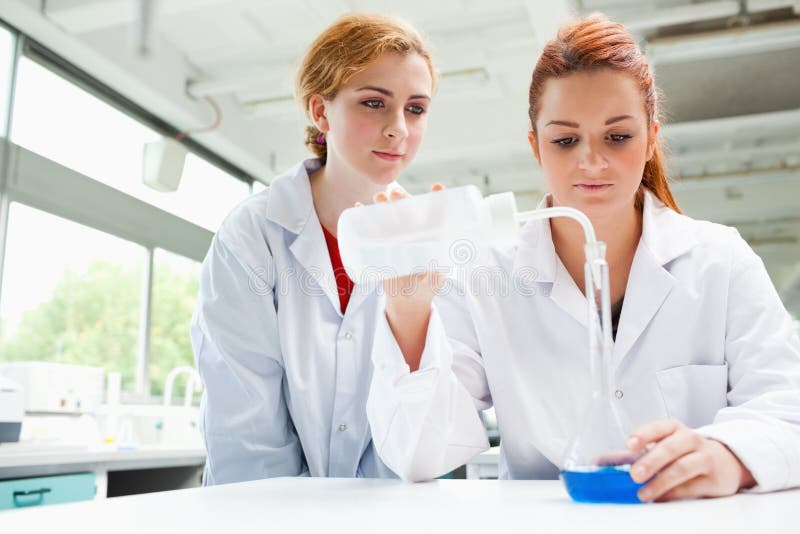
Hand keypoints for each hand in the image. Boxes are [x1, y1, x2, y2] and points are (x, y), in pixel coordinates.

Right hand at [373, 185, 445, 315]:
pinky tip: (357, 207)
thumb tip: (425, 276)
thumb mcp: (435, 281)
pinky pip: (370, 228)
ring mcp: (395, 236)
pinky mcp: (380, 245)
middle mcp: (413, 231)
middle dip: (402, 198)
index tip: (437, 187)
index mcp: (431, 235)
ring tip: (379, 197)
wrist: (408, 300)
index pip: (436, 213)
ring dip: (382, 203)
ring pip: (388, 214)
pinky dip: (362, 216)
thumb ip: (432, 276)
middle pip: (408, 209)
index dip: (438, 199)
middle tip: (396, 193)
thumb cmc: (428, 287)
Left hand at [627, 418, 755, 501]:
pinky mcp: (715, 479)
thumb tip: (605, 460)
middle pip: (670, 448)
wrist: (727, 461)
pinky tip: (660, 498)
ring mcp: (705, 458)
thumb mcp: (666, 444)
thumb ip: (639, 452)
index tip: (629, 444)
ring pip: (681, 468)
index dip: (644, 434)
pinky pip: (691, 487)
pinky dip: (673, 494)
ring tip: (643, 494)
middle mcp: (691, 439)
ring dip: (660, 482)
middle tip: (634, 475)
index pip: (659, 427)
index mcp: (675, 428)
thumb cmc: (686, 452)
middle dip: (651, 461)